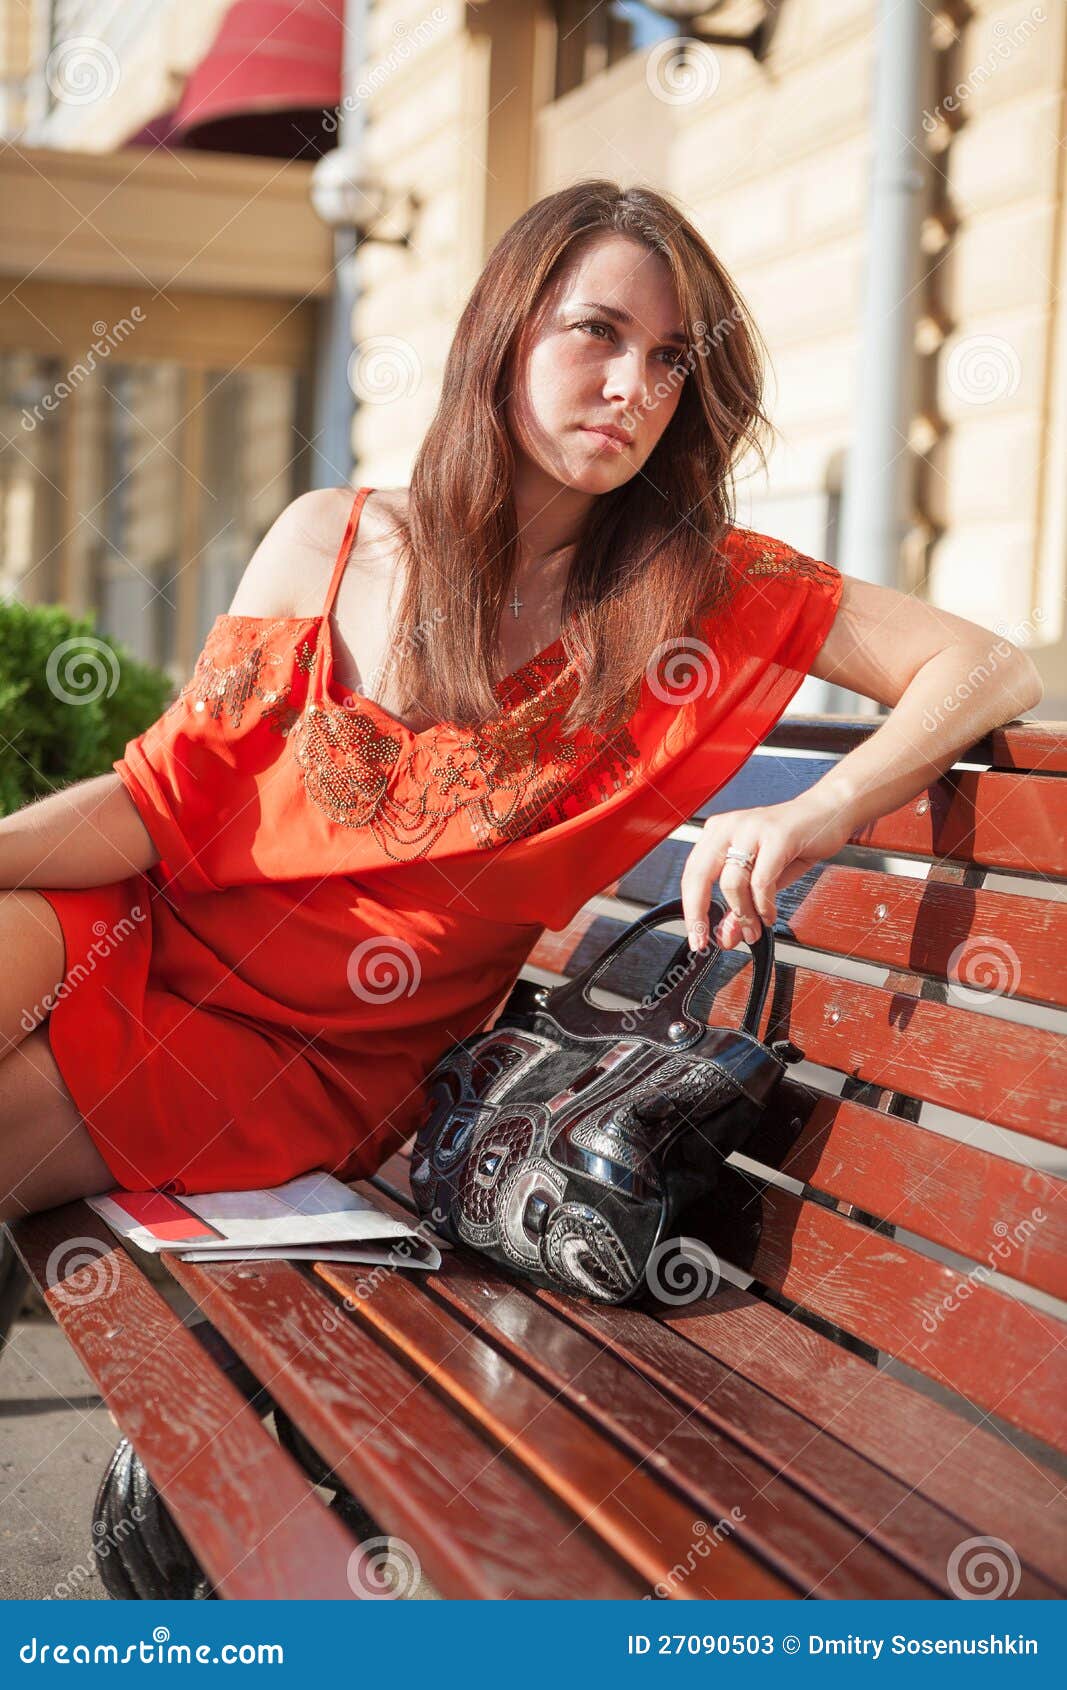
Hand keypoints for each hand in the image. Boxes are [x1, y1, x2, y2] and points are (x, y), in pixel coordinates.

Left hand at [679, 796, 854, 950]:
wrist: (829, 812)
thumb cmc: (794, 839)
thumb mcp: (761, 877)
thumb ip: (741, 906)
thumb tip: (727, 936)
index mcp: (717, 833)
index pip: (691, 875)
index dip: (691, 910)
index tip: (696, 936)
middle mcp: (729, 827)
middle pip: (699, 876)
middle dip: (701, 914)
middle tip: (709, 940)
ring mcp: (751, 830)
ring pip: (732, 882)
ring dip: (743, 914)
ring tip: (754, 929)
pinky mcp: (776, 836)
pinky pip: (761, 880)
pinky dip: (764, 904)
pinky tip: (769, 914)